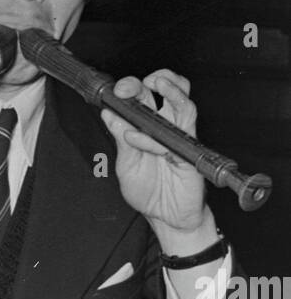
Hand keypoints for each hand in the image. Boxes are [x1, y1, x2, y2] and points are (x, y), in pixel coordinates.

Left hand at [101, 70, 207, 233]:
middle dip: (146, 81)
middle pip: (163, 89)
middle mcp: (163, 126)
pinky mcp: (189, 148)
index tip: (116, 92)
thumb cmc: (148, 192)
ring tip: (155, 83)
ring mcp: (178, 135)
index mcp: (146, 127)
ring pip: (182, 98)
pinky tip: (144, 137)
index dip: (130, 89)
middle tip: (129, 88)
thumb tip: (109, 115)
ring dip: (170, 87)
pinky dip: (158, 132)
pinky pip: (182, 129)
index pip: (142, 96)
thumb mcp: (126, 166)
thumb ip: (120, 141)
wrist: (166, 217)